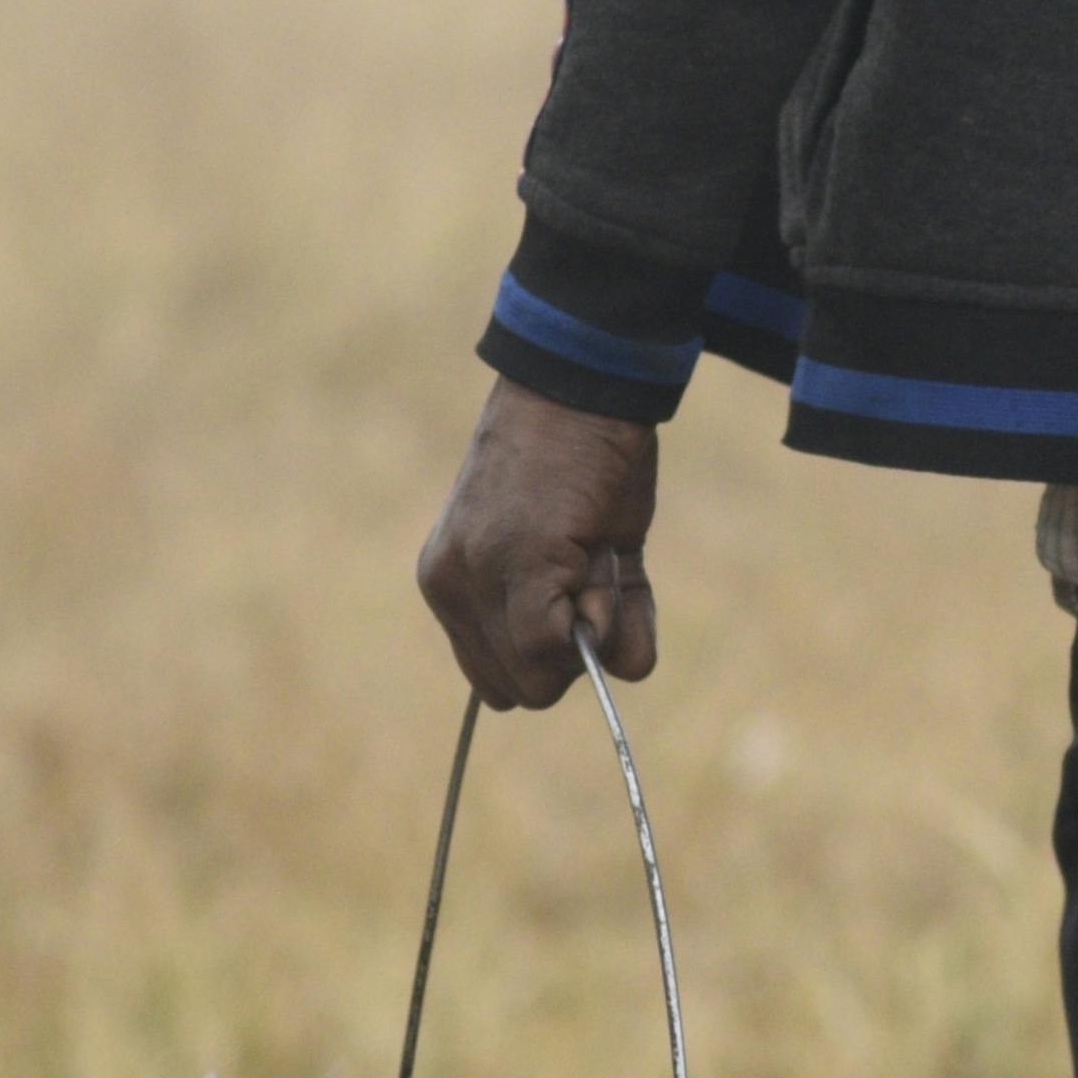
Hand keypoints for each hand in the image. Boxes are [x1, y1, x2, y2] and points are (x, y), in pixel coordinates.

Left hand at [418, 374, 661, 707]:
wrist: (581, 386)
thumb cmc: (583, 459)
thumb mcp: (577, 547)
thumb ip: (592, 613)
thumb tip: (627, 671)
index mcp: (451, 581)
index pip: (495, 674)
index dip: (549, 655)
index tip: (573, 598)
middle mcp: (450, 587)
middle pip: (515, 690)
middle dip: (569, 657)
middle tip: (589, 577)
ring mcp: (478, 581)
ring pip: (537, 680)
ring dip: (591, 635)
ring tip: (596, 557)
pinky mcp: (517, 569)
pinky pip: (554, 649)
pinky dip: (601, 622)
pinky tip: (603, 559)